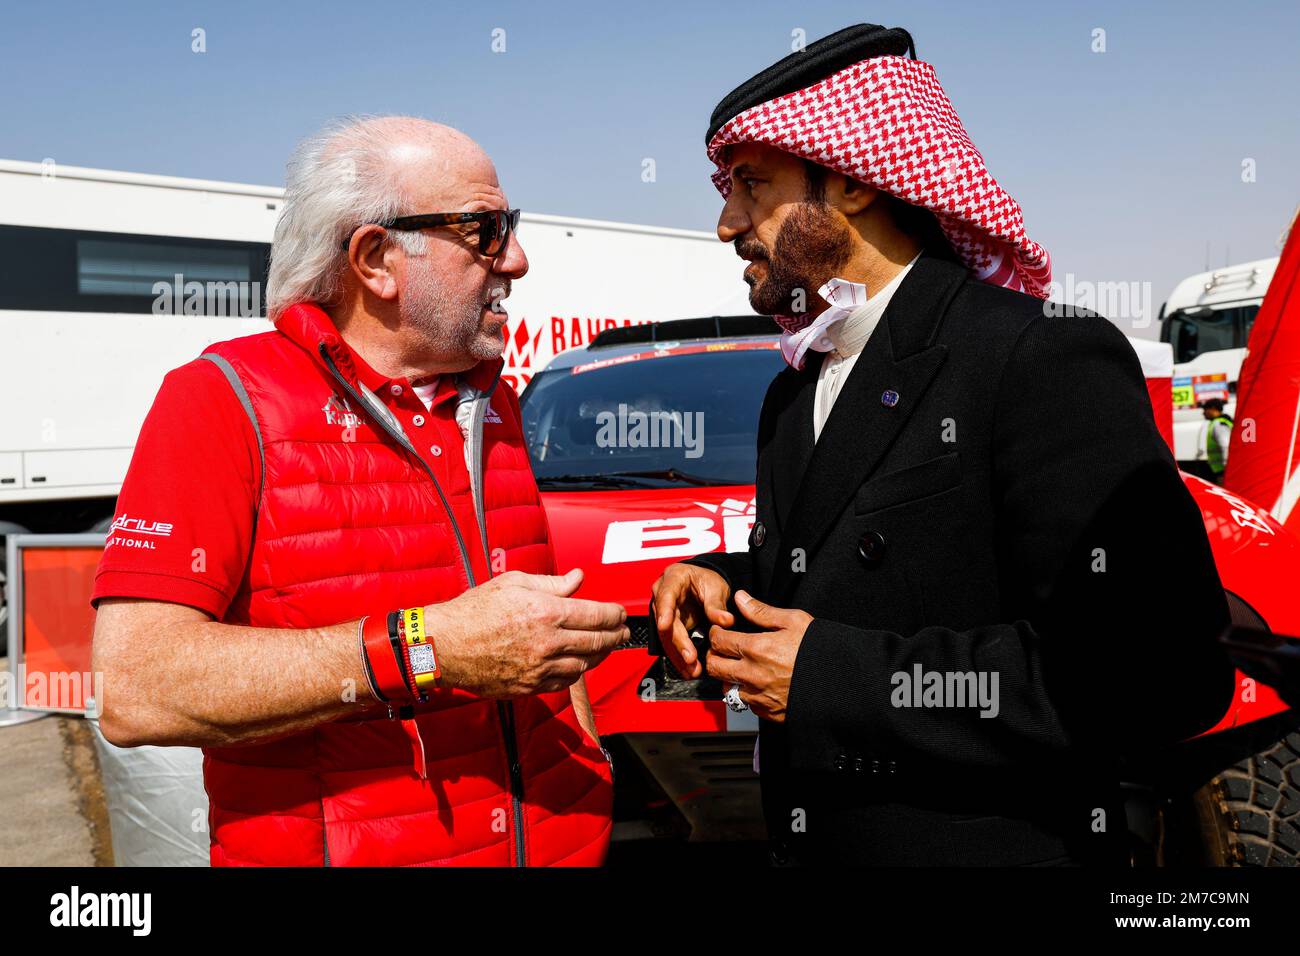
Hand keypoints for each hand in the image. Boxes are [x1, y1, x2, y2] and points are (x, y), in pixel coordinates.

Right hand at [424, 568, 628, 697]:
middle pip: (598, 641)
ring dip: (600, 655)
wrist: (444, 645)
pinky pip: (564, 682)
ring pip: (585, 665)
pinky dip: (576, 672)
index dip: (615, 614)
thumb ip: (552, 583)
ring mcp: (539, 668)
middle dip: (616, 636)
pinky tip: (579, 663)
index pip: (597, 615)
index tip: (621, 613)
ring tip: (606, 647)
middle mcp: (548, 642)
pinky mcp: (529, 686)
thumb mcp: (514, 582)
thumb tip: (578, 579)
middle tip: (623, 632)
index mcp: (546, 612)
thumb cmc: (475, 610)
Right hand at [651, 563, 734, 678]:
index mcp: (673, 579)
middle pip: (666, 622)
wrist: (703, 584)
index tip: (665, 626)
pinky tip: (688, 670)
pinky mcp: (667, 627)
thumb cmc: (707, 580)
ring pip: (666, 637)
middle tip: (690, 659)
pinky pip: (671, 644)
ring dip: (678, 655)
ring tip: (691, 670)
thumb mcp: (716, 587)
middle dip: (678, 643)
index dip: (665, 611)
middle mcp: (662, 595)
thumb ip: (717, 605)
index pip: (666, 595)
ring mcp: (663, 612)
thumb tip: (726, 621)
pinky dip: (680, 658)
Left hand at [706, 590, 811, 722]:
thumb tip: (740, 598)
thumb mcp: (794, 621)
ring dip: (729, 677)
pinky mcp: (768, 712)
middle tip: (724, 649)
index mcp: (756, 649)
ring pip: (726, 687)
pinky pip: (746, 703)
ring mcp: (759, 696)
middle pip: (714, 667)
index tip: (721, 631)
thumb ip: (761, 611)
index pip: (718, 641)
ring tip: (742, 667)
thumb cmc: (820, 649)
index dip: (716, 633)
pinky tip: (759, 683)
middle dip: (715, 655)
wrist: (842, 682)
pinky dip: (747, 693)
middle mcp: (753, 675)